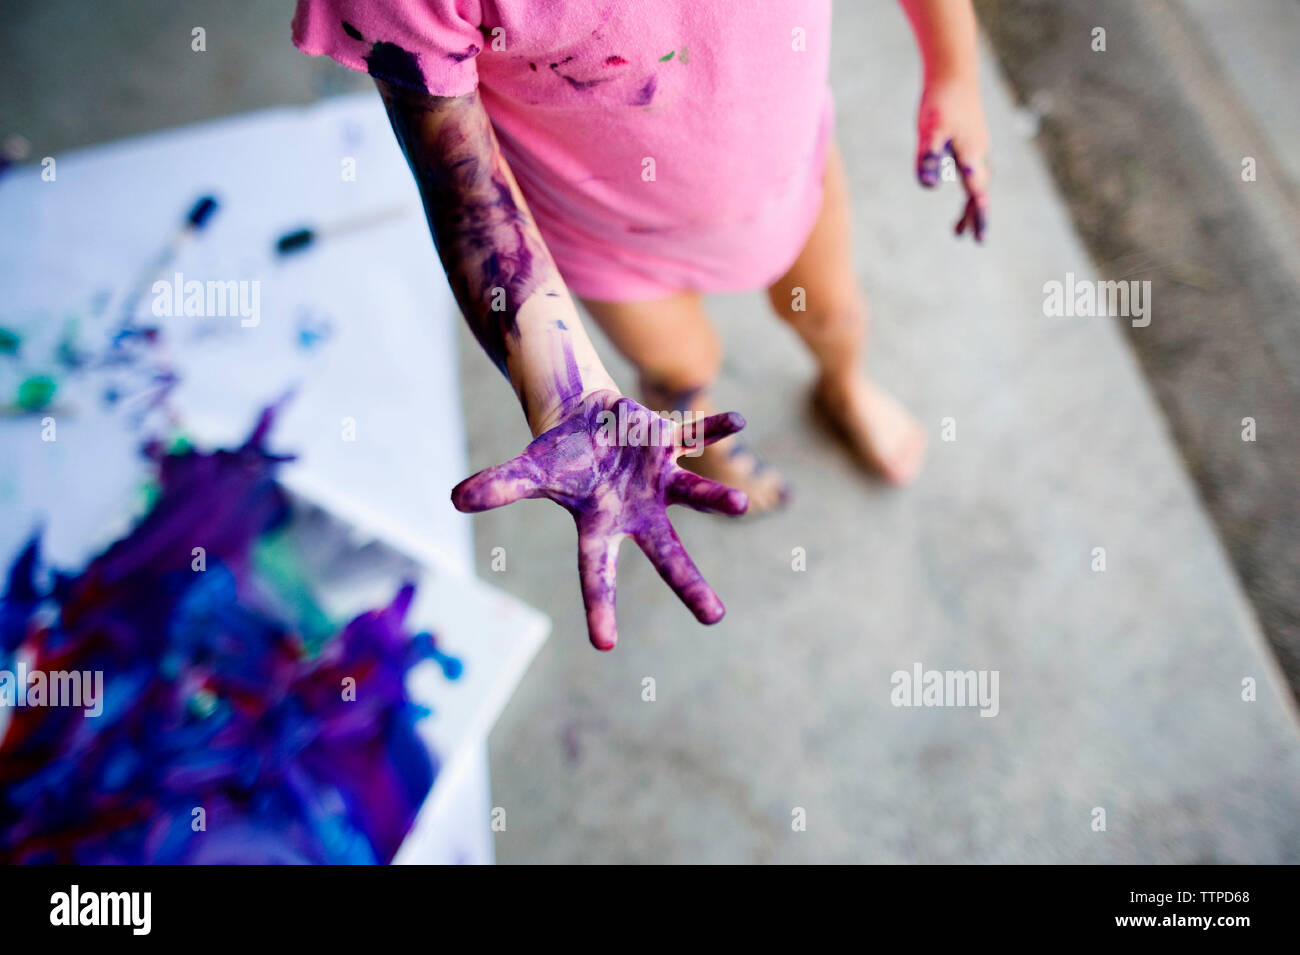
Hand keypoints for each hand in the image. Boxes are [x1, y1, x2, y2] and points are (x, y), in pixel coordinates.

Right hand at [451, 390, 747, 649]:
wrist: (588, 424)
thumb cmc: (561, 459)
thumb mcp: (529, 472)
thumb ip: (500, 487)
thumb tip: (455, 499)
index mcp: (601, 524)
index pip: (598, 572)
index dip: (600, 606)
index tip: (603, 645)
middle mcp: (638, 510)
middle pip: (665, 551)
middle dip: (687, 582)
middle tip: (713, 616)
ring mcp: (658, 477)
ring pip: (692, 494)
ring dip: (715, 499)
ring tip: (741, 506)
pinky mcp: (669, 443)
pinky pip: (695, 434)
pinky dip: (714, 426)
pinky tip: (739, 420)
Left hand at [915, 74, 989, 240]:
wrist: (953, 70)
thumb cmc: (940, 101)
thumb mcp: (928, 133)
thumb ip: (928, 159)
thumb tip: (931, 187)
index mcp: (970, 157)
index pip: (976, 195)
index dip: (977, 217)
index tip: (978, 240)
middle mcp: (977, 153)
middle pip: (977, 192)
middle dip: (971, 215)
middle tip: (963, 237)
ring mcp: (975, 144)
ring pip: (975, 180)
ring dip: (969, 202)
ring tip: (957, 225)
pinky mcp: (970, 136)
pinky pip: (970, 168)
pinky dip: (967, 183)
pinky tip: (955, 183)